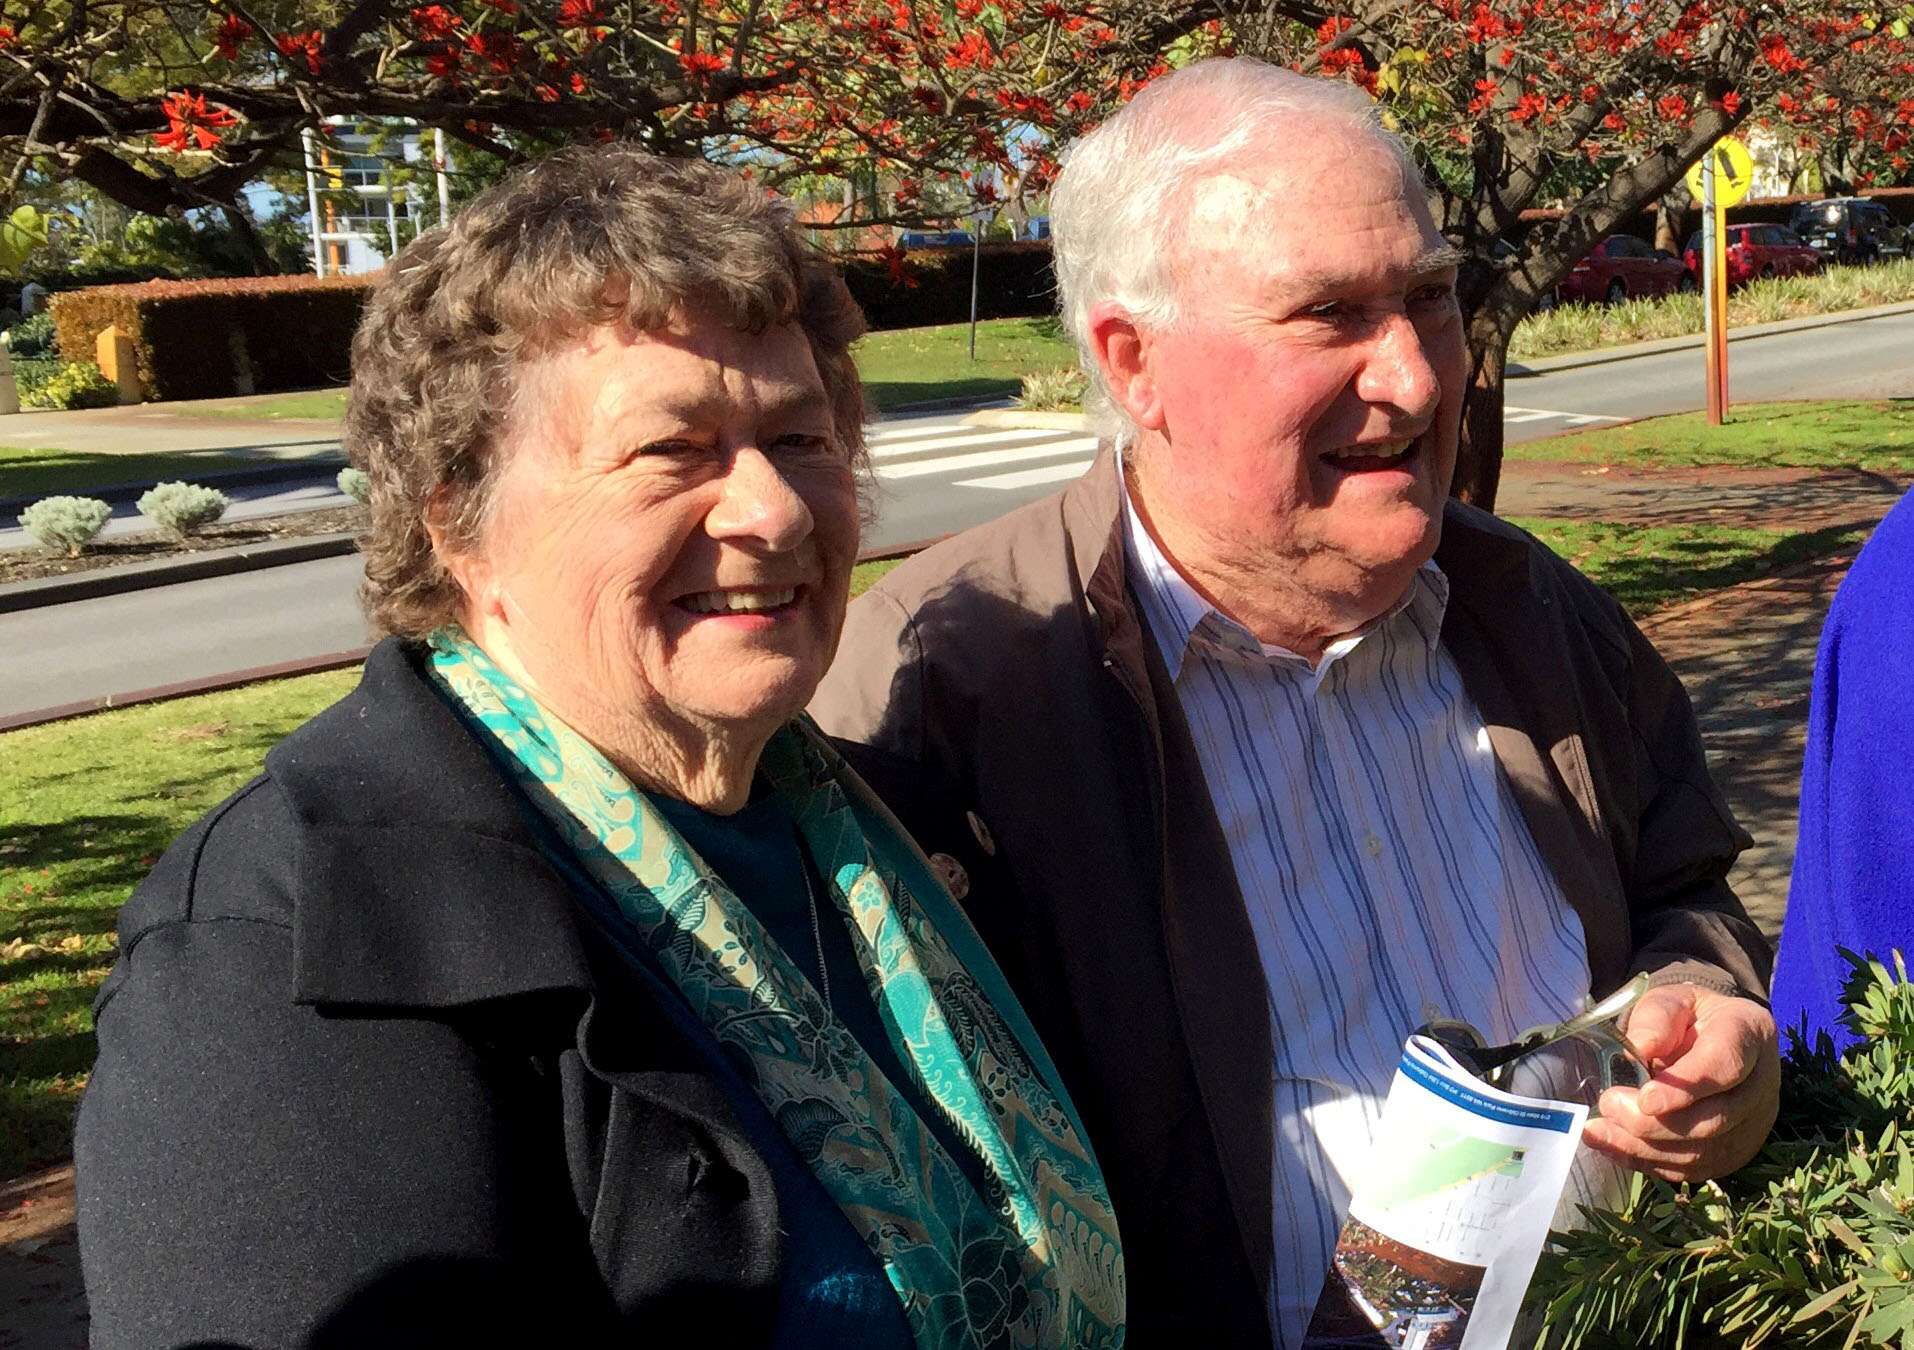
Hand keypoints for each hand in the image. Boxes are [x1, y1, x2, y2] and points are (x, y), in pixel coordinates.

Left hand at [1581, 982, 1779, 1182]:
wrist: (1710, 1038)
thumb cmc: (1688, 1017)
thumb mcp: (1671, 1000)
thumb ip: (1656, 1019)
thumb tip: (1640, 1049)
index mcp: (1749, 1034)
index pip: (1724, 1066)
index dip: (1685, 1087)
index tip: (1644, 1099)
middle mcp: (1761, 1085)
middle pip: (1714, 1119)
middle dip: (1655, 1123)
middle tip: (1608, 1105)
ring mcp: (1754, 1123)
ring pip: (1704, 1151)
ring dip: (1646, 1147)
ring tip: (1599, 1131)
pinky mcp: (1736, 1150)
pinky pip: (1696, 1168)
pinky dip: (1652, 1162)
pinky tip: (1615, 1147)